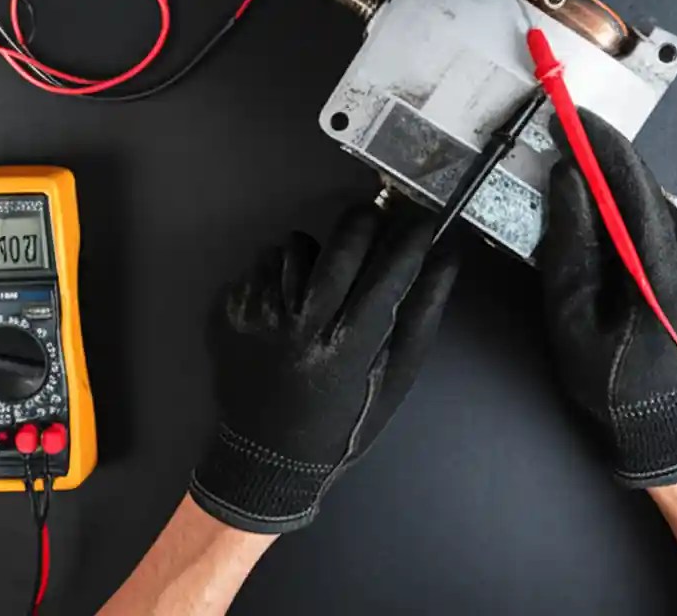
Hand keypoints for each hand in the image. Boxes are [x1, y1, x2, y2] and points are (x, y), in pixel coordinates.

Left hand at [190, 206, 459, 532]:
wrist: (266, 458)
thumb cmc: (344, 420)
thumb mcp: (394, 378)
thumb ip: (422, 314)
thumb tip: (447, 254)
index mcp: (349, 346)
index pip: (389, 271)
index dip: (412, 237)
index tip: (424, 219)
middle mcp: (301, 325)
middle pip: (342, 242)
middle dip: (365, 222)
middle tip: (374, 222)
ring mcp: (259, 314)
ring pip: (296, 246)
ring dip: (315, 254)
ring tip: (319, 285)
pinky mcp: (228, 311)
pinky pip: (261, 265)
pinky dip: (278, 275)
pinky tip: (285, 307)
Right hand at [540, 111, 676, 487]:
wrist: (662, 422)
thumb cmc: (611, 383)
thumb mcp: (571, 316)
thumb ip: (569, 244)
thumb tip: (567, 179)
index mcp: (665, 278)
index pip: (632, 191)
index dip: (599, 148)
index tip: (569, 118)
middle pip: (645, 190)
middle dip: (602, 163)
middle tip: (562, 139)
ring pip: (652, 203)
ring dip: (613, 192)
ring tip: (575, 196)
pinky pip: (659, 222)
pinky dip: (628, 214)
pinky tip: (603, 228)